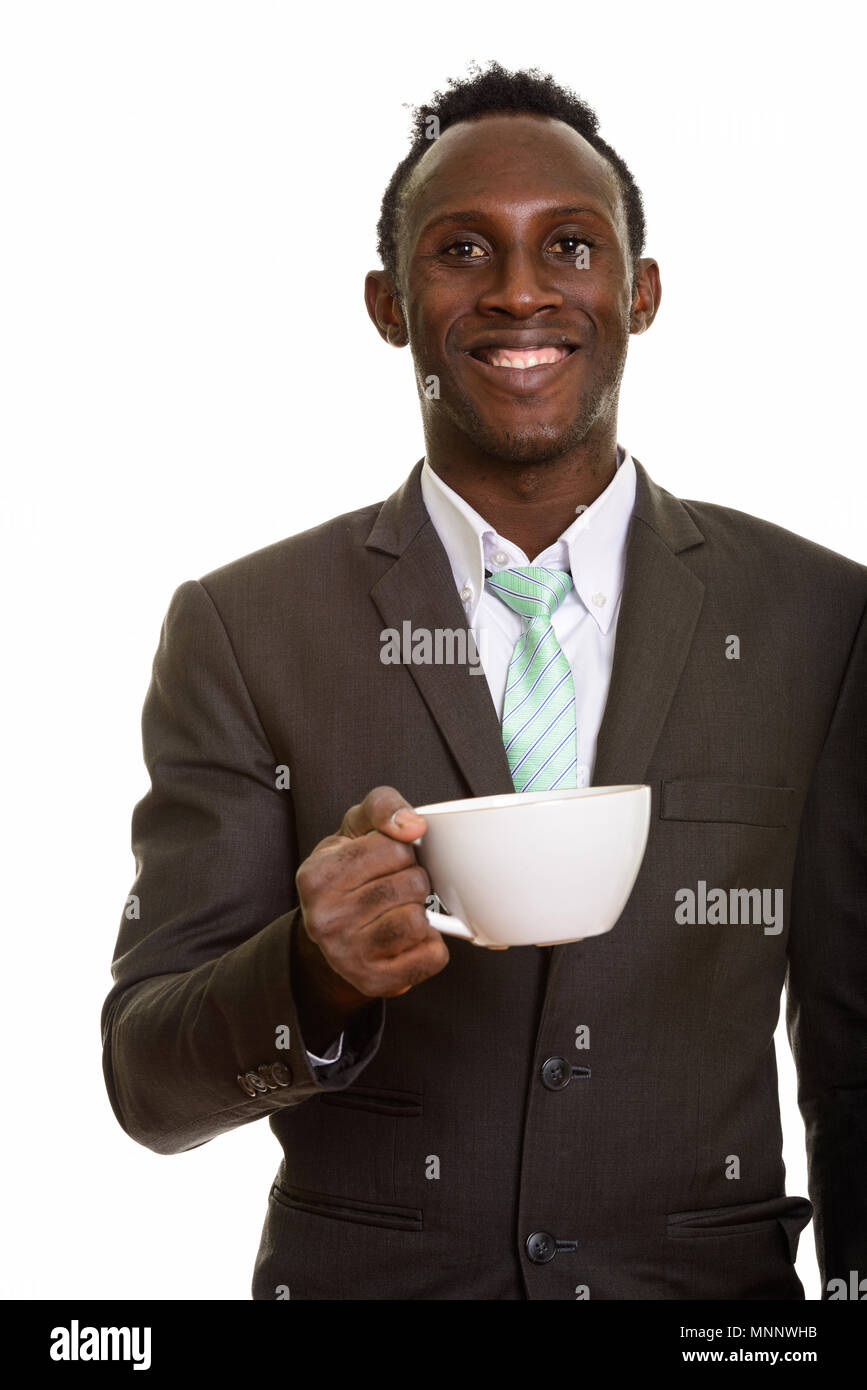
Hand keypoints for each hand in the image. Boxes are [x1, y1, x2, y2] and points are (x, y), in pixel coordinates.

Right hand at [293, 787, 449, 1042]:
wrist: (332, 935)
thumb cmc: (349, 874)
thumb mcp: (355, 829)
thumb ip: (382, 807)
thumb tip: (413, 825)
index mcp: (316, 876)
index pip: (395, 848)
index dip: (402, 851)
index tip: (386, 862)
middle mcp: (324, 919)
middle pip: (412, 884)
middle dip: (414, 881)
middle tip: (394, 889)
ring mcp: (347, 955)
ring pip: (419, 920)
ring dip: (421, 913)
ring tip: (399, 912)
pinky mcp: (374, 982)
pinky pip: (431, 956)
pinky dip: (430, 945)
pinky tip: (408, 940)